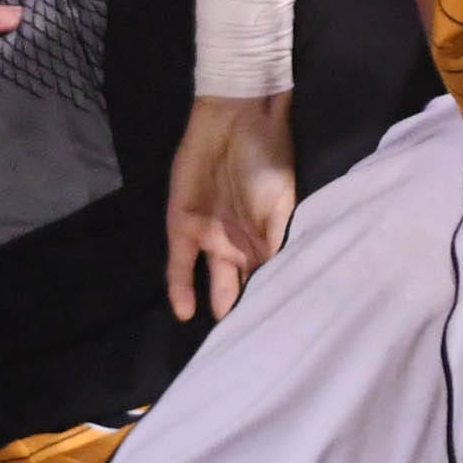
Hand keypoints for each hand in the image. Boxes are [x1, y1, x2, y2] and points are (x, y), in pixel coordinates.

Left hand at [166, 92, 297, 319]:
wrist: (237, 116)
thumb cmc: (268, 157)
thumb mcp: (283, 203)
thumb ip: (278, 243)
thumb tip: (284, 284)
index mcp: (266, 237)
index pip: (268, 279)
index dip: (271, 304)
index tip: (277, 334)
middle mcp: (239, 242)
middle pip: (240, 285)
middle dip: (244, 312)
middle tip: (248, 346)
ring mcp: (210, 235)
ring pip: (213, 278)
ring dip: (216, 303)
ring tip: (219, 338)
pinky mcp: (182, 225)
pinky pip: (179, 264)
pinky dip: (181, 287)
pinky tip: (186, 312)